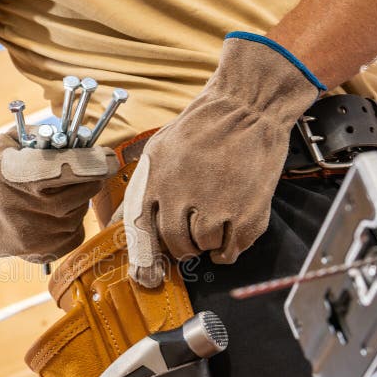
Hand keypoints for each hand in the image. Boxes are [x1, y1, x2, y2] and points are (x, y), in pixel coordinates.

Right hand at [0, 129, 118, 260]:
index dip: (96, 162)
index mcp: (25, 177)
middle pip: (85, 190)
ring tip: (57, 193)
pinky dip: (72, 221)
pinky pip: (76, 233)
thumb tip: (77, 134)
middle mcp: (34, 208)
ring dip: (78, 199)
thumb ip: (41, 135)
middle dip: (88, 178)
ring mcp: (41, 233)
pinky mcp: (44, 250)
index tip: (108, 158)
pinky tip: (55, 213)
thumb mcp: (8, 144)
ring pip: (81, 211)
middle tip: (83, 172)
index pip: (74, 169)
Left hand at [124, 33, 322, 287]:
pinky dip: (231, 249)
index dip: (148, 252)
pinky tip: (231, 236)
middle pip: (177, 243)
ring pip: (205, 246)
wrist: (249, 106)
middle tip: (191, 243)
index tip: (151, 269)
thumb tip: (127, 216)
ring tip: (217, 225)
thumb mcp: (160, 146)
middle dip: (184, 248)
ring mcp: (215, 207)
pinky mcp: (246, 213)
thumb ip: (145, 182)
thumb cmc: (205, 125)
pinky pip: (233, 248)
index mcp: (158, 181)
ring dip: (209, 243)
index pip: (144, 230)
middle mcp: (182, 197)